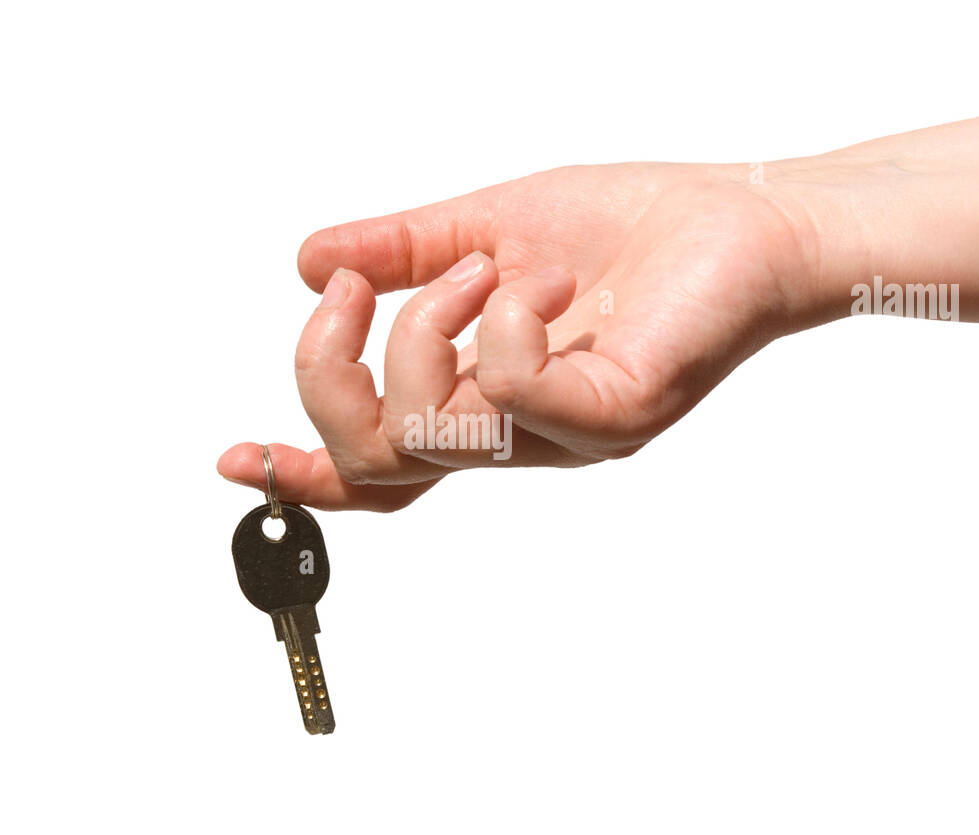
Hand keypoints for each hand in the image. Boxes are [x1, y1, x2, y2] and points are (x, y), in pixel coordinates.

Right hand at [218, 162, 833, 509]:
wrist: (745, 219)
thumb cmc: (632, 230)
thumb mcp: (487, 227)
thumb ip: (402, 250)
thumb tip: (308, 261)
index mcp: (482, 403)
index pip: (378, 465)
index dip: (300, 472)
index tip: (232, 454)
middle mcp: (515, 437)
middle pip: (372, 465)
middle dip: (325, 375)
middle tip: (349, 291)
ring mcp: (561, 437)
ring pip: (428, 434)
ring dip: (424, 326)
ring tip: (487, 267)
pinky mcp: (611, 417)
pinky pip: (511, 394)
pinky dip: (497, 322)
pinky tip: (536, 283)